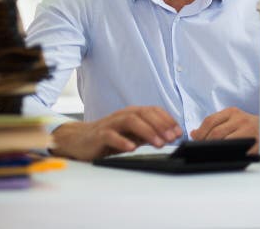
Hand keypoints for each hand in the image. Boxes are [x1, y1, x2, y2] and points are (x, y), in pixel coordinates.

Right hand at [50, 106, 182, 160]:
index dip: (168, 120)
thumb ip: (148, 134)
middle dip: (161, 125)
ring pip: (131, 121)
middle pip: (144, 114)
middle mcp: (123, 115)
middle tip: (172, 138)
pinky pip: (111, 135)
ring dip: (147, 131)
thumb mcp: (132, 135)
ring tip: (158, 143)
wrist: (80, 140)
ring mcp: (111, 123)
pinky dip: (122, 141)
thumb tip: (170, 136)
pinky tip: (132, 148)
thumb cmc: (110, 137)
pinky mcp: (99, 135)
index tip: (179, 132)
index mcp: (133, 113)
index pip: (154, 111)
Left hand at [190, 107, 259, 153]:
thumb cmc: (250, 126)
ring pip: (224, 142)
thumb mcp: (233, 120)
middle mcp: (240, 119)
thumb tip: (193, 133)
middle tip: (201, 150)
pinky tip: (224, 157)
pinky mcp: (254, 144)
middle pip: (216, 132)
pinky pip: (237, 151)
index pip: (210, 121)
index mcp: (233, 112)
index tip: (195, 141)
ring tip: (210, 154)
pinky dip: (227, 155)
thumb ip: (215, 124)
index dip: (200, 133)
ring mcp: (248, 131)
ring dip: (214, 150)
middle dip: (205, 143)